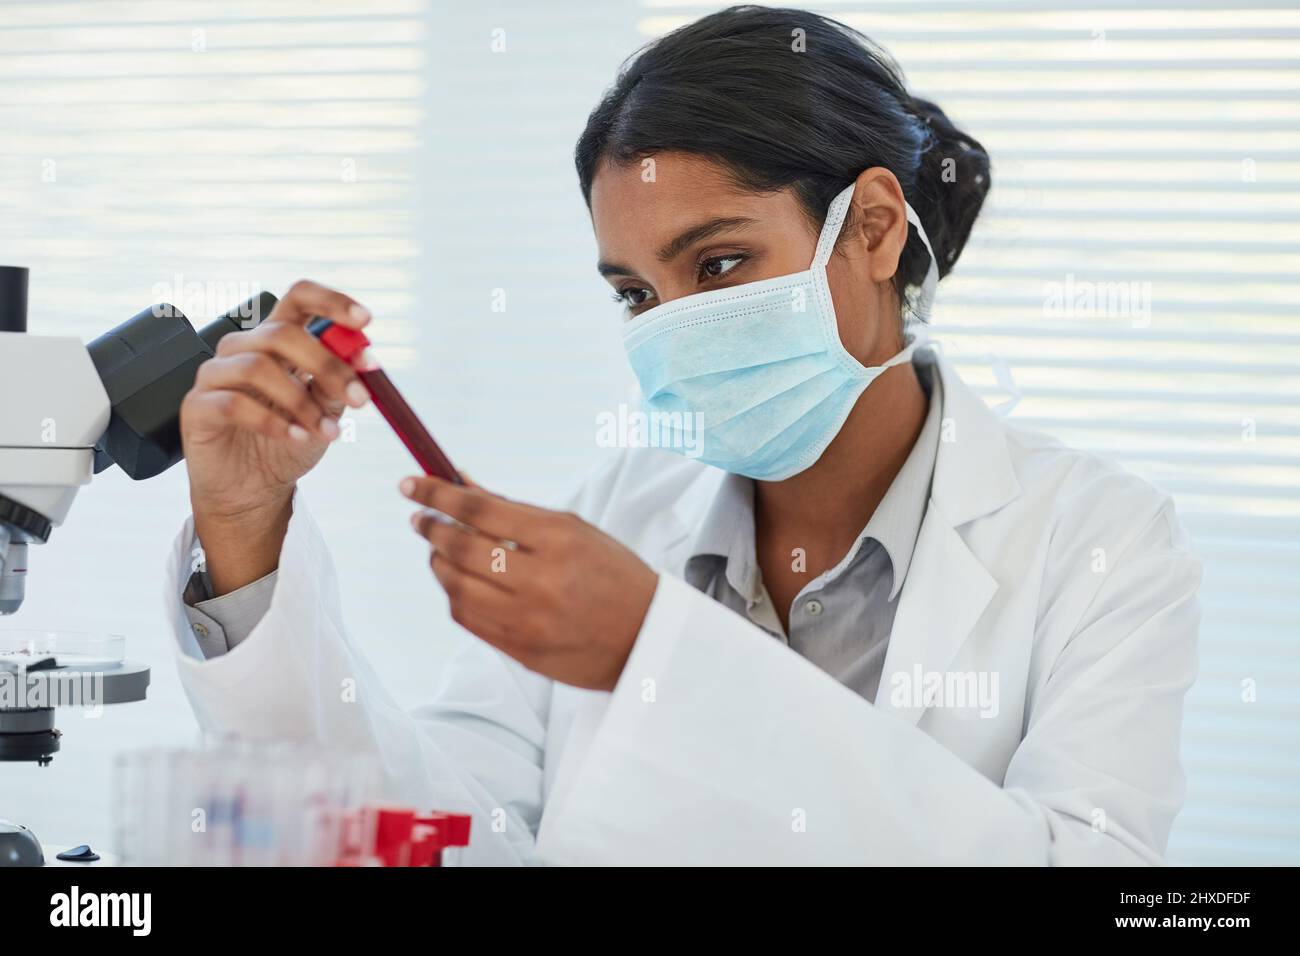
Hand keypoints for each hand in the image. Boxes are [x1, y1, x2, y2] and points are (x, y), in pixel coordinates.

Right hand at [180, 279, 371, 593]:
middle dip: (327, 364)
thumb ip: (337, 387)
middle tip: (359, 399)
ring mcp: (216, 376)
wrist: (254, 490)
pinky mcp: (197, 406)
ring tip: (326, 432)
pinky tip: (295, 437)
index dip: (332, 302)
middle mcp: (243, 350)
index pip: (299, 299)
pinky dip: (272, 421)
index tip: (366, 320)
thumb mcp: (324, 415)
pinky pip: (233, 403)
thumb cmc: (288, 444)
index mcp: (277, 342)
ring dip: (301, 402)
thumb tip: (363, 362)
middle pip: (282, 333)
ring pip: (258, 367)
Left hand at [402, 476, 659, 690]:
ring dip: (437, 562)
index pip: (480, 510)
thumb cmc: (612, 575)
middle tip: (420, 517)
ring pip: (455, 586)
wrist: (645, 637)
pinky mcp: (518, 649)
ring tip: (439, 550)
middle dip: (430, 527)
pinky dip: (453, 594)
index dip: (438, 493)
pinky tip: (457, 581)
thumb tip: (460, 484)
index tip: (412, 483)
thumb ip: (514, 510)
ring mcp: (527, 620)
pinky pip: (466, 618)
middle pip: (460, 548)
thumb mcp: (574, 530)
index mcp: (559, 539)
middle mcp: (541, 580)